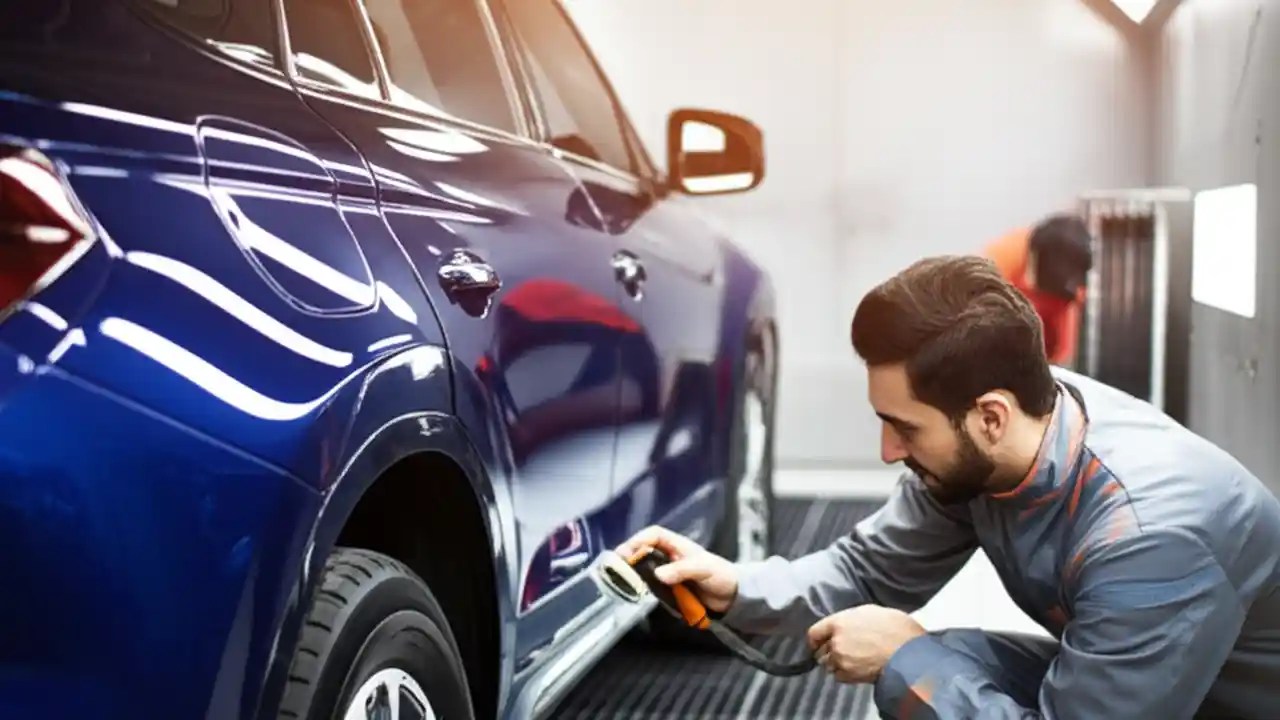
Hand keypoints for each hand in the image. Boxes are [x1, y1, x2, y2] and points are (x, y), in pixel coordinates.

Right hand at [615, 525, 738, 612]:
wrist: (733, 597)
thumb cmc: (722, 575)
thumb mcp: (703, 569)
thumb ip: (681, 570)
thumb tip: (658, 575)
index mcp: (678, 545)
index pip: (654, 535)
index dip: (639, 539)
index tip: (626, 551)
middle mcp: (671, 557)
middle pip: (645, 551)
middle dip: (630, 556)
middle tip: (617, 567)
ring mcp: (669, 573)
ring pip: (646, 569)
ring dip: (634, 572)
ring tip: (622, 579)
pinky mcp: (670, 589)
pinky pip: (652, 585)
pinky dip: (643, 587)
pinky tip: (636, 591)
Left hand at [806, 605, 926, 683]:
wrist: (909, 651)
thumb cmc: (896, 629)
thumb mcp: (871, 611)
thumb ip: (851, 619)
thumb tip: (847, 623)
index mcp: (839, 622)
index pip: (814, 633)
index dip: (815, 639)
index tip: (817, 643)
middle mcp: (836, 641)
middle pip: (820, 651)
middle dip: (828, 651)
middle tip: (841, 651)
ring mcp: (842, 659)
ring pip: (829, 665)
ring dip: (836, 663)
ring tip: (852, 660)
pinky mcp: (850, 675)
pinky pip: (838, 677)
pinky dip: (844, 674)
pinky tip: (857, 668)